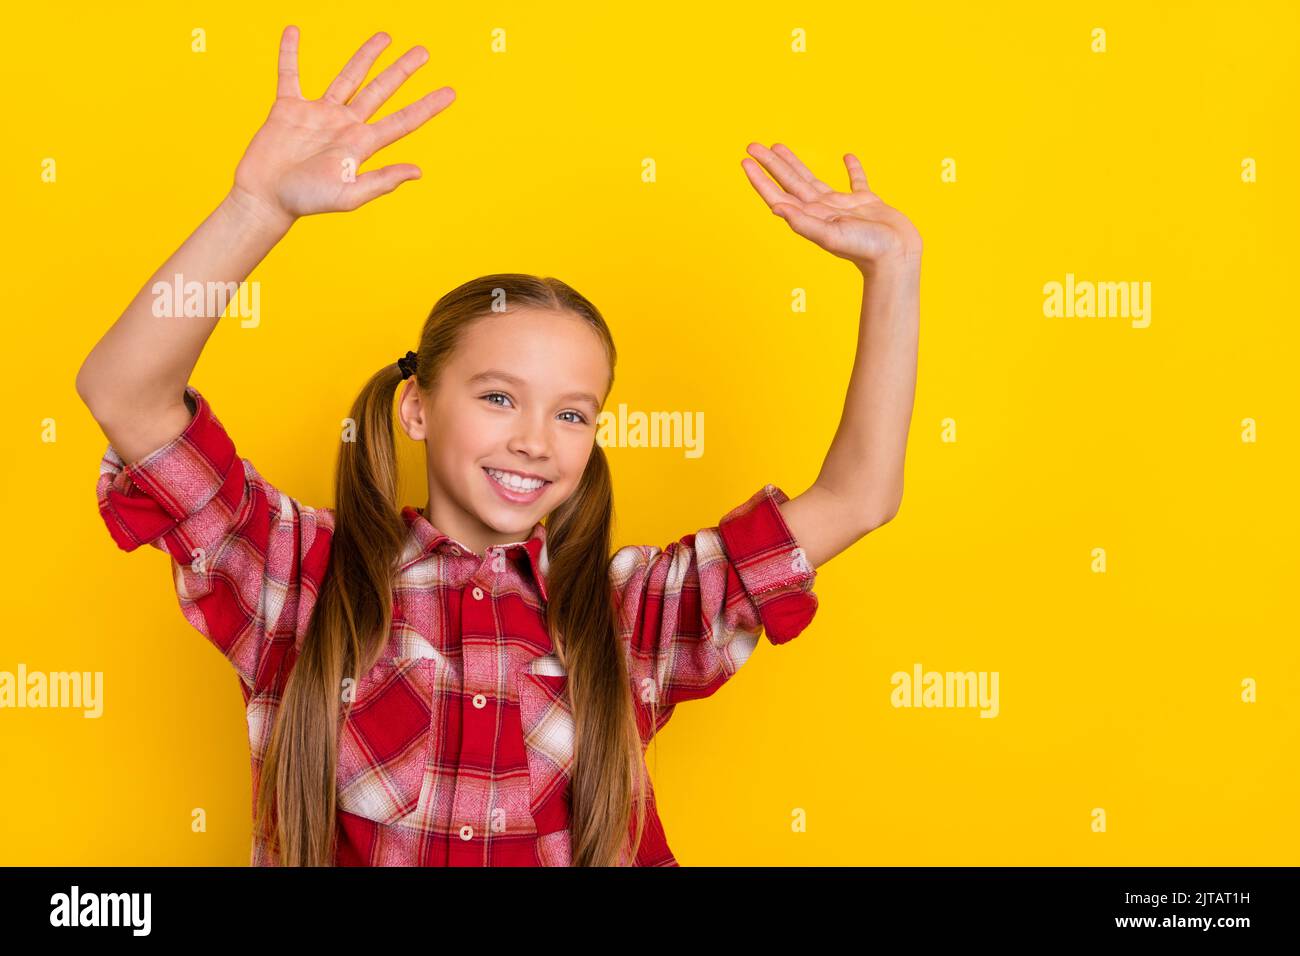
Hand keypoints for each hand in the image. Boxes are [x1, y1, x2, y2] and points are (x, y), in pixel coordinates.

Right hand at [231, 26, 455, 225]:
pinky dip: (290, 52)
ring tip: (384, 37)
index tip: (450, 92)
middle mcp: (345, 124)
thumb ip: (381, 180)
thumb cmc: (306, 201)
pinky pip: (290, 74)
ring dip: (365, 56)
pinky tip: (294, 31)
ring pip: (347, 77)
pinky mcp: (288, 107)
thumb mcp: (349, 195)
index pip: (402, 121)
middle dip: (402, 71)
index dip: (427, 106)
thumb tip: (417, 172)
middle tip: (423, 52)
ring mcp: (318, 114)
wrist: (266, 198)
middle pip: (380, 91)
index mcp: (362, 144)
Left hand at [742, 143, 921, 273]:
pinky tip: (847, 157)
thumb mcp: (831, 236)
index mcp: (811, 218)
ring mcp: (843, 206)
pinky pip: (856, 181)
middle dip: (772, 164)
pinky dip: (852, 169)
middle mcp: (823, 211)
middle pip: (790, 182)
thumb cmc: (865, 250)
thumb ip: (804, 223)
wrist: (898, 257)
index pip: (779, 195)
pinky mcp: (866, 203)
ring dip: (795, 163)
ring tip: (779, 147)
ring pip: (813, 179)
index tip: (746, 160)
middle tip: (753, 145)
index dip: (761, 179)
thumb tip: (776, 208)